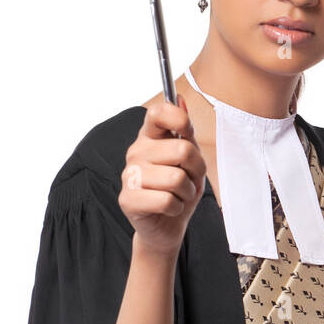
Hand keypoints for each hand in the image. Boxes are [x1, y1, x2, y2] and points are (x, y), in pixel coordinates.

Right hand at [119, 98, 206, 256]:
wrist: (167, 225)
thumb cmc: (179, 189)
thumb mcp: (190, 159)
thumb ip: (185, 131)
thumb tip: (179, 98)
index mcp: (150, 137)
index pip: (158, 112)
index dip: (178, 119)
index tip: (187, 133)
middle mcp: (136, 151)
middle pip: (182, 150)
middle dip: (196, 170)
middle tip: (189, 179)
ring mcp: (129, 175)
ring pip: (177, 179)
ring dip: (187, 192)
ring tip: (178, 195)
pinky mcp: (127, 199)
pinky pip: (167, 200)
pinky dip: (177, 208)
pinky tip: (168, 208)